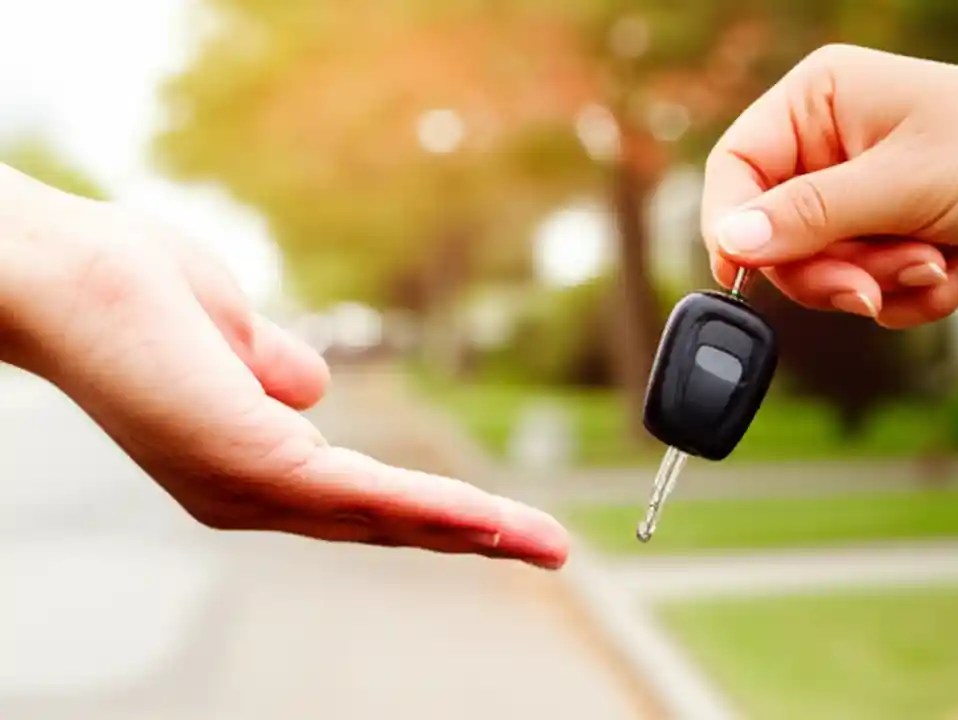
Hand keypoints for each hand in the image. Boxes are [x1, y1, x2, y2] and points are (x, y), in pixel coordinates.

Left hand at [0, 168, 568, 568]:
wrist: (56, 273)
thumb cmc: (128, 292)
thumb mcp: (230, 334)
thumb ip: (273, 367)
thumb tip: (313, 387)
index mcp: (248, 463)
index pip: (359, 497)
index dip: (431, 511)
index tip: (497, 521)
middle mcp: (249, 494)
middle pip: (383, 524)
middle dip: (473, 540)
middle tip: (548, 551)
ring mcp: (249, 488)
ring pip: (384, 519)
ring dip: (472, 534)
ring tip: (542, 546)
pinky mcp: (254, 467)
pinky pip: (362, 496)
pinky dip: (430, 511)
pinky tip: (485, 521)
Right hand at [702, 45, 957, 328]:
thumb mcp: (903, 184)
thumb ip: (809, 217)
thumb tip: (731, 241)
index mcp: (821, 102)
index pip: (736, 168)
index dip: (735, 225)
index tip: (747, 274)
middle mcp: (835, 147)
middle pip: (776, 236)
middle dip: (831, 270)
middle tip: (873, 285)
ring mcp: (869, 197)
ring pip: (826, 274)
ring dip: (883, 284)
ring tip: (939, 262)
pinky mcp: (900, 240)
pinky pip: (870, 292)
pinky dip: (913, 296)